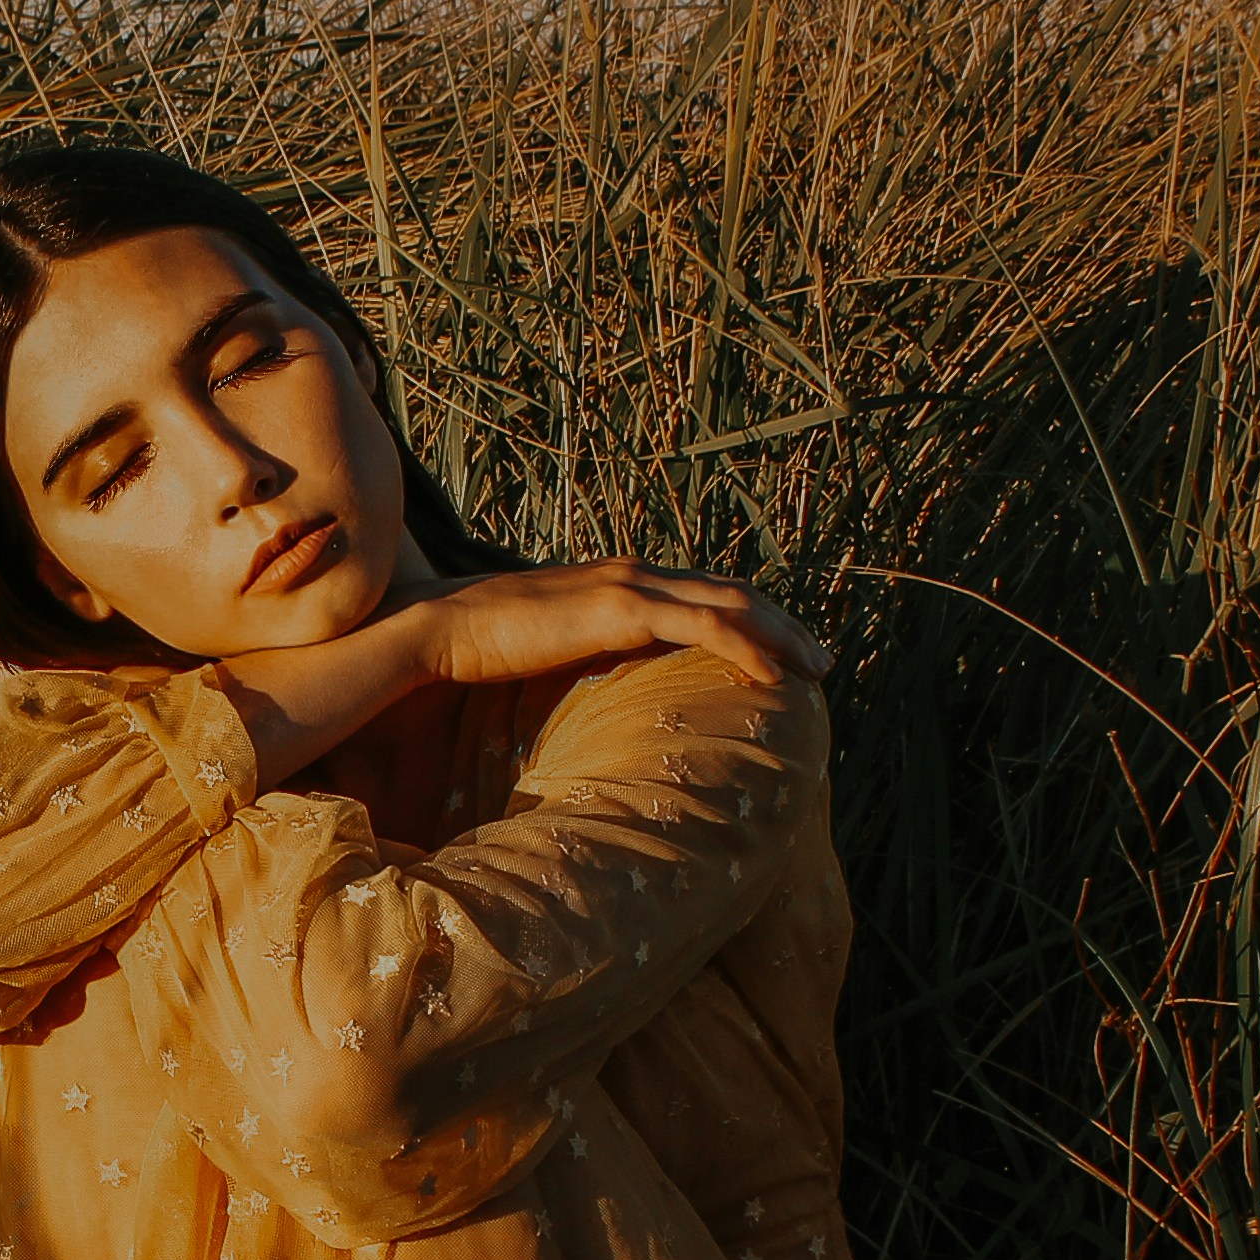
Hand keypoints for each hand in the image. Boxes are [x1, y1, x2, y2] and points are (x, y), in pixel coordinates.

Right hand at [406, 561, 829, 695]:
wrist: (440, 629)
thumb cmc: (485, 646)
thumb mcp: (553, 647)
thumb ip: (588, 654)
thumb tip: (605, 686)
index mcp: (619, 582)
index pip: (702, 592)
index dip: (751, 617)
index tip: (784, 650)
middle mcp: (632, 573)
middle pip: (730, 591)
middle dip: (781, 623)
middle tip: (819, 660)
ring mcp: (628, 586)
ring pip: (728, 603)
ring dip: (779, 634)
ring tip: (813, 668)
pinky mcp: (619, 608)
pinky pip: (702, 625)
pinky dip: (745, 647)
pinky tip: (772, 676)